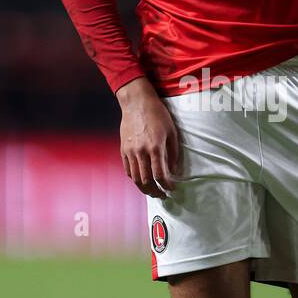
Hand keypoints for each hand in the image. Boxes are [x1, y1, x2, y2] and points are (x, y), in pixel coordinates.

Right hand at [116, 77, 179, 197]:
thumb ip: (173, 153)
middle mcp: (141, 152)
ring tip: (152, 192)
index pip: (160, 174)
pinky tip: (141, 181)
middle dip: (155, 191)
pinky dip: (134, 179)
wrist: (136, 103)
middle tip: (162, 195)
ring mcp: (130, 151)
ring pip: (135, 178)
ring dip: (144, 189)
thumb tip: (174, 170)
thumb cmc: (157, 115)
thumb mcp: (172, 132)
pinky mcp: (123, 149)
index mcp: (155, 147)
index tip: (172, 189)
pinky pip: (128, 169)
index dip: (166, 185)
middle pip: (146, 180)